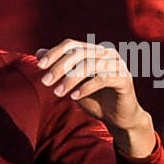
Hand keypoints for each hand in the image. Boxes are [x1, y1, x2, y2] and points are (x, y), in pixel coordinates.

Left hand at [37, 39, 155, 157]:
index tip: (39, 66)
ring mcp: (117, 64)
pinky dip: (87, 87)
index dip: (54, 53)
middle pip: (79, 53)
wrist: (119, 118)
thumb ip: (59, 68)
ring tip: (57, 93)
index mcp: (94, 51)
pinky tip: (74, 97)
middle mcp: (106, 53)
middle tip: (45, 82)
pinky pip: (103, 79)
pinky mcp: (124, 79)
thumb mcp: (73, 84)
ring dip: (71, 79)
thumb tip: (39, 52)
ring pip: (90, 65)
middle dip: (59, 67)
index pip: (71, 45)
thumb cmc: (95, 99)